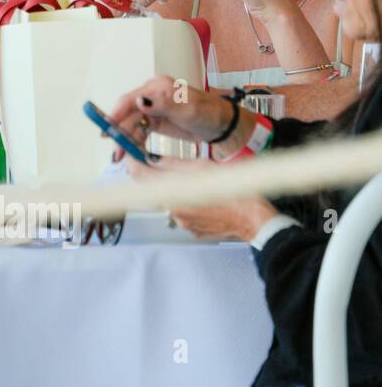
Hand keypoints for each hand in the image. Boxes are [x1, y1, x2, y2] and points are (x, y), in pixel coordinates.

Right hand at [104, 75, 232, 147]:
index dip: (114, 115)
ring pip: (132, 125)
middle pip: (128, 115)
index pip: (129, 100)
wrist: (222, 125)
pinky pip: (139, 130)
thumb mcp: (187, 110)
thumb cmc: (209, 113)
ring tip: (119, 157)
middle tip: (115, 152)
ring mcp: (153, 108)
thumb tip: (140, 100)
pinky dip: (134, 141)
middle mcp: (152, 96)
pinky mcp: (155, 120)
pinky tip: (130, 152)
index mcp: (157, 87)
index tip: (105, 130)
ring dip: (125, 140)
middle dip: (119, 134)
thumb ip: (163, 104)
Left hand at [127, 158, 278, 240]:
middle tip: (168, 166)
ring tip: (200, 184)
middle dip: (158, 177)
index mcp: (173, 191)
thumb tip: (154, 160)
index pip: (139, 176)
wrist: (254, 220)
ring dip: (178, 191)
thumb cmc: (235, 193)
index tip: (132, 156)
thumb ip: (174, 164)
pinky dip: (188, 204)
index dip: (133, 163)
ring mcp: (181, 222)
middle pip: (154, 189)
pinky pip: (182, 213)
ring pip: (170, 201)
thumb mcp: (203, 167)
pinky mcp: (191, 230)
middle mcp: (172, 208)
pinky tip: (206, 200)